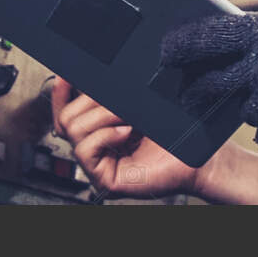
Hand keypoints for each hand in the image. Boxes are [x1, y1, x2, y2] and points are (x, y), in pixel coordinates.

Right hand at [50, 77, 201, 198]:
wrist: (197, 153)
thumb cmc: (173, 130)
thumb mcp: (136, 104)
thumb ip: (112, 94)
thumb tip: (88, 78)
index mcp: (100, 130)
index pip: (66, 113)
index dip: (61, 93)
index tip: (65, 75)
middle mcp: (96, 149)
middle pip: (66, 118)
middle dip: (91, 102)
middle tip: (119, 103)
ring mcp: (99, 166)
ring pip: (73, 131)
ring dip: (102, 116)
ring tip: (128, 117)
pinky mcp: (105, 180)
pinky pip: (84, 150)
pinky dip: (105, 135)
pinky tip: (127, 132)